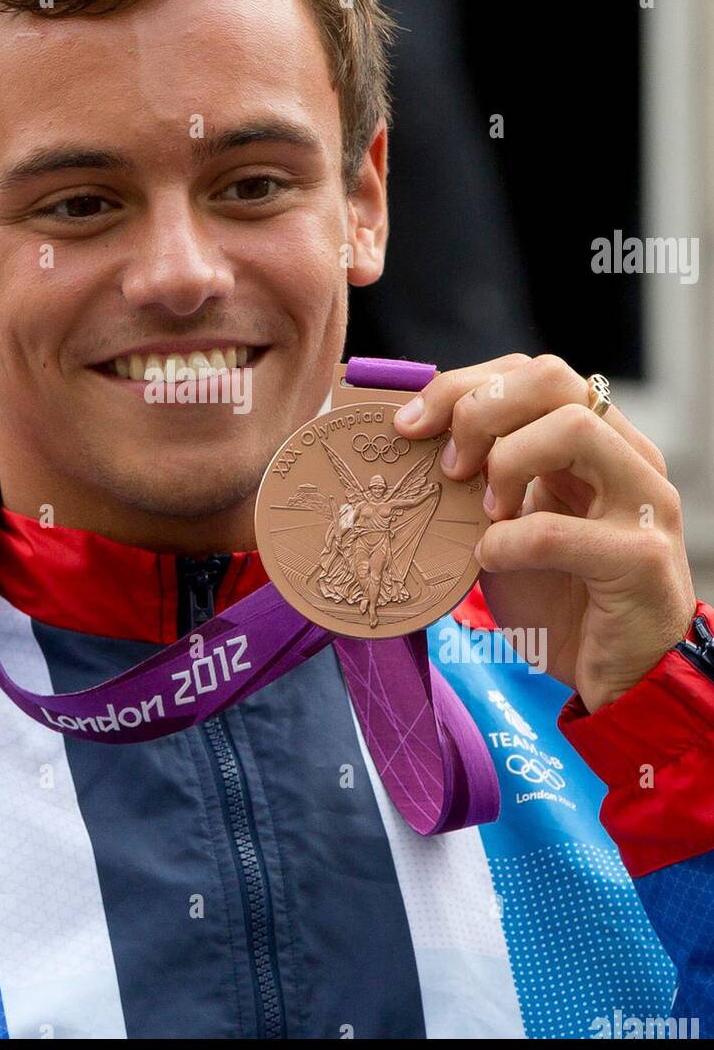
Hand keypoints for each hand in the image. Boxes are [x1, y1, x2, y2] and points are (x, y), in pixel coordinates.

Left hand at [393, 354, 695, 711]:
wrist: (617, 677)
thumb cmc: (558, 595)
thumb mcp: (507, 522)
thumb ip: (479, 477)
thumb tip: (406, 437)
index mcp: (598, 441)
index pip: (534, 373)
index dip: (462, 386)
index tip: (409, 426)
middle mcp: (629, 457)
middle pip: (554, 378)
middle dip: (479, 412)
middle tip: (448, 468)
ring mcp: (644, 503)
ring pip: (573, 428)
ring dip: (506, 464)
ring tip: (484, 514)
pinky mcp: (640, 559)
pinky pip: (558, 530)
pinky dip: (508, 543)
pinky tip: (494, 560)